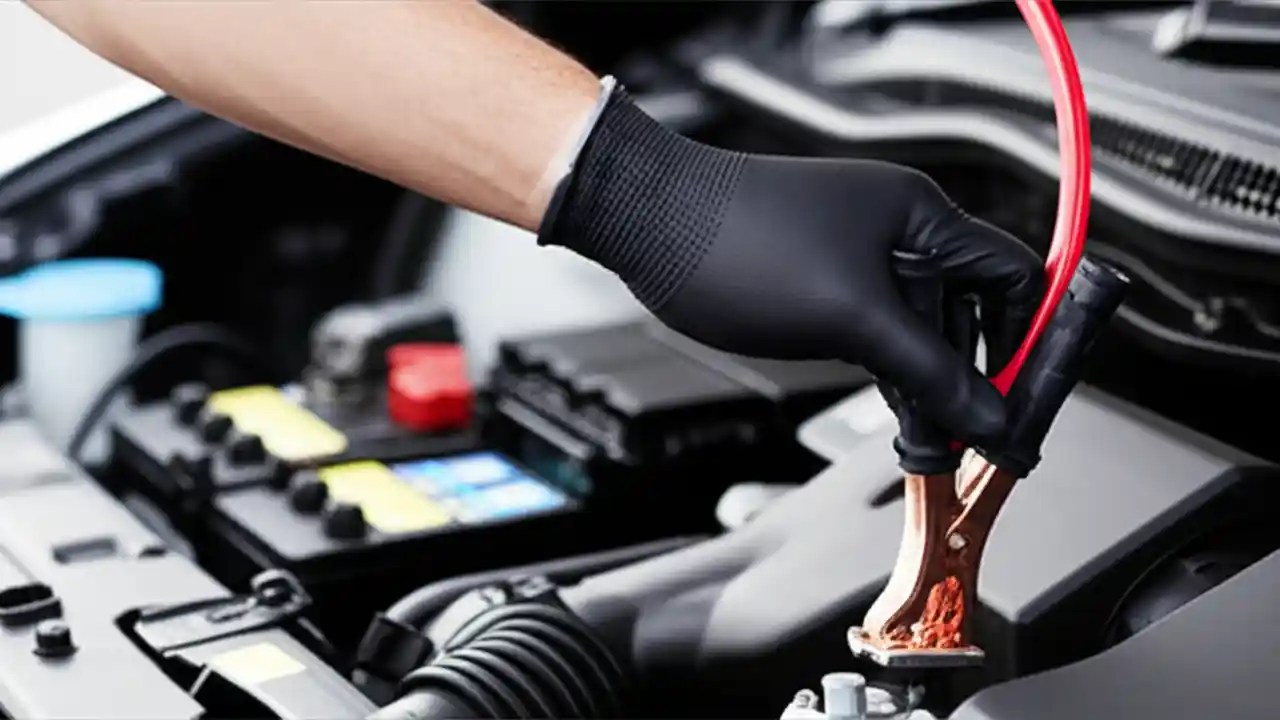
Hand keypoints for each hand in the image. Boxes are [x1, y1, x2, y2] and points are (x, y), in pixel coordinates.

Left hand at [541, 89, 1042, 444]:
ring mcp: (859, 260)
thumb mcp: (852, 317)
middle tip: (970, 434)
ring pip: (922, 329)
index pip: (1012, 277)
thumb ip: (929, 369)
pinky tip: (899, 414)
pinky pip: (880, 333)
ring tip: (932, 439)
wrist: (650, 224)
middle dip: (972, 372)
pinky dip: (893, 373)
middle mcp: (898, 234)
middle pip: (969, 309)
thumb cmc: (742, 244)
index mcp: (922, 218)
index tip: (1018, 397)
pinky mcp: (826, 287)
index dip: (1024, 338)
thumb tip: (987, 413)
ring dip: (930, 382)